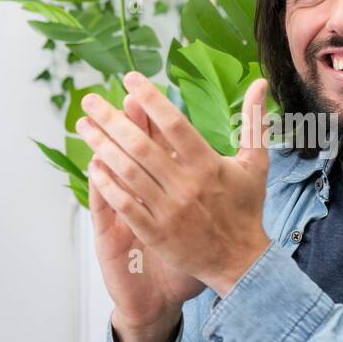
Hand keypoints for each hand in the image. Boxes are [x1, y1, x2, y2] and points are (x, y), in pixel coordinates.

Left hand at [80, 72, 272, 296]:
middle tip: (89, 99)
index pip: (174, 124)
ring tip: (84, 127)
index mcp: (208, 164)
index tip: (128, 79)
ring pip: (129, 172)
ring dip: (102, 147)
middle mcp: (187, 185)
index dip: (151, 100)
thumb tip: (259, 82)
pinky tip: (93, 167)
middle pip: (142, 145)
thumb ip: (253, 122)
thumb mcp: (255, 164)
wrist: (241, 262)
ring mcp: (169, 210)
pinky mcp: (157, 234)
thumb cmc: (246, 209)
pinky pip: (127, 206)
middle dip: (112, 120)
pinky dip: (109, 186)